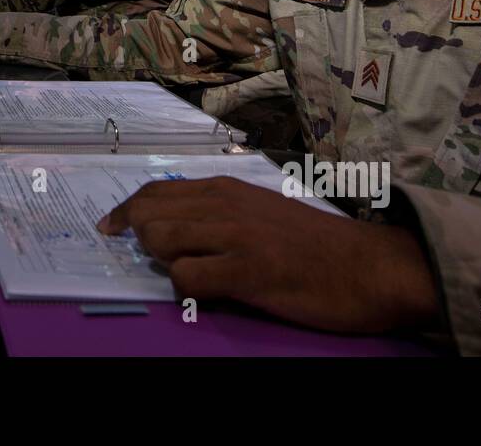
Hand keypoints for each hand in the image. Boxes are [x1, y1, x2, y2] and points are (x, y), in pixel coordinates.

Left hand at [98, 177, 439, 333]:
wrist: (370, 267)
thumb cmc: (318, 246)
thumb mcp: (263, 213)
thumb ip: (221, 214)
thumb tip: (175, 226)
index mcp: (227, 188)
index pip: (156, 190)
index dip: (126, 210)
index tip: (110, 227)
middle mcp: (225, 204)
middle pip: (150, 212)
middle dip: (140, 238)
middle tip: (155, 259)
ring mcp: (236, 236)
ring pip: (161, 239)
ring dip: (162, 260)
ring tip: (191, 272)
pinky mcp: (249, 270)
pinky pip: (189, 278)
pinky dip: (187, 289)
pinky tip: (209, 293)